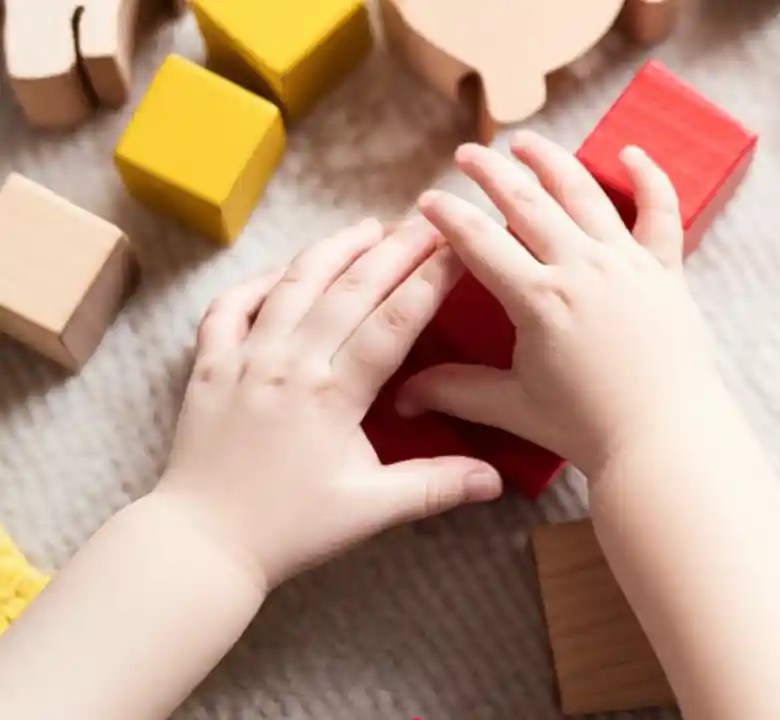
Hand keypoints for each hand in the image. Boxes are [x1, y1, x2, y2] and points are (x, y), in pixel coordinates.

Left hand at [156, 218, 501, 587]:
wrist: (200, 544)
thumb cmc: (287, 530)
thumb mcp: (370, 510)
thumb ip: (435, 486)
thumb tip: (496, 479)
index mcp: (332, 394)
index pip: (393, 322)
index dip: (430, 281)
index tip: (459, 249)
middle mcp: (289, 364)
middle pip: (348, 290)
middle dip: (393, 249)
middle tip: (426, 220)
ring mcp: (244, 360)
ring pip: (292, 286)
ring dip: (332, 250)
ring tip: (366, 226)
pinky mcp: (208, 369)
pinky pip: (229, 310)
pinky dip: (257, 283)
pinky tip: (283, 271)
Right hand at [395, 130, 724, 475]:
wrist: (663, 440)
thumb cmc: (588, 429)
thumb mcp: (513, 406)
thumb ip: (457, 391)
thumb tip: (403, 394)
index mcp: (538, 300)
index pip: (479, 240)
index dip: (448, 215)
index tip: (427, 200)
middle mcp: (581, 269)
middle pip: (527, 201)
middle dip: (490, 171)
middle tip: (467, 153)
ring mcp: (626, 264)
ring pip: (584, 194)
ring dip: (550, 161)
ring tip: (525, 143)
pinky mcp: (665, 271)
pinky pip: (661, 212)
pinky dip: (649, 177)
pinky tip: (631, 152)